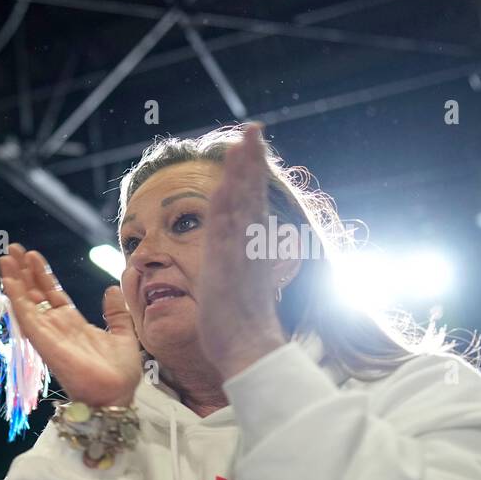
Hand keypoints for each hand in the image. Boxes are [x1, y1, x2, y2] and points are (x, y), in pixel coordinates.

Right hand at [0, 243, 141, 407]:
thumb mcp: (124, 334)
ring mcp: (47, 334)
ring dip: (15, 278)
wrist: (118, 393)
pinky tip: (9, 278)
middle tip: (13, 248)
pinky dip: (16, 296)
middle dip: (24, 271)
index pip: (52, 294)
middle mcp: (55, 328)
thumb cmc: (120, 373)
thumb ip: (115, 313)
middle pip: (34, 294)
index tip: (33, 255)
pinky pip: (26, 315)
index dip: (42, 275)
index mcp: (72, 325)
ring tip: (6, 255)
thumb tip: (111, 290)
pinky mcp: (43, 341)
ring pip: (25, 301)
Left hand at [197, 123, 287, 378]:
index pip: (248, 203)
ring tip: (243, 143)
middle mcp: (248, 247)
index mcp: (248, 249)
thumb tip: (244, 252)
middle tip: (252, 129)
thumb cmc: (240, 324)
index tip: (248, 146)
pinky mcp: (228, 268)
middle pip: (249, 195)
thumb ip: (239, 262)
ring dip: (242, 173)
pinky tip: (228, 185)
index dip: (247, 174)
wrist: (250, 350)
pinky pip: (228, 231)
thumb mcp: (238, 284)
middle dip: (250, 161)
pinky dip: (230, 207)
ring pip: (241, 206)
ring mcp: (240, 256)